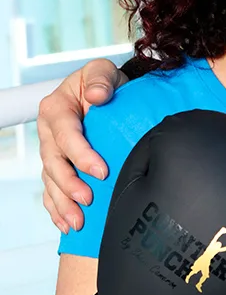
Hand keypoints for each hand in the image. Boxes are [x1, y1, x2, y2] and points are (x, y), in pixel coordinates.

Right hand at [38, 59, 126, 233]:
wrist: (106, 92)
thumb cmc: (103, 81)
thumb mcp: (103, 70)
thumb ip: (100, 79)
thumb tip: (97, 95)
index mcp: (56, 108)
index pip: (66, 135)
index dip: (81, 155)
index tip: (101, 171)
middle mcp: (49, 132)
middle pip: (53, 163)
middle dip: (69, 184)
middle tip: (88, 199)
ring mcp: (51, 150)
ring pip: (51, 180)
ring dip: (62, 203)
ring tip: (76, 221)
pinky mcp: (58, 164)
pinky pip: (51, 189)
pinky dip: (56, 208)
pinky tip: (66, 223)